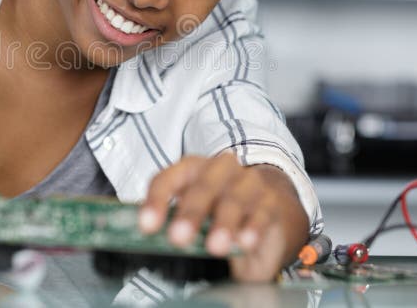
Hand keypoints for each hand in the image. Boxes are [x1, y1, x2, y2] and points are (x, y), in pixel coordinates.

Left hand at [139, 154, 308, 281]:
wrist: (265, 211)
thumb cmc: (218, 212)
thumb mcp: (194, 219)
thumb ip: (175, 227)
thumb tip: (149, 244)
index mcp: (191, 170)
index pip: (168, 179)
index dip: (156, 201)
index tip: (147, 226)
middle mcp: (219, 170)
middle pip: (202, 187)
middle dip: (190, 213)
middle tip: (178, 238)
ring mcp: (247, 183)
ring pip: (233, 199)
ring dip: (223, 223)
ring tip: (215, 247)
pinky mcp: (269, 202)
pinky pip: (261, 212)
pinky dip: (252, 228)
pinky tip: (245, 243)